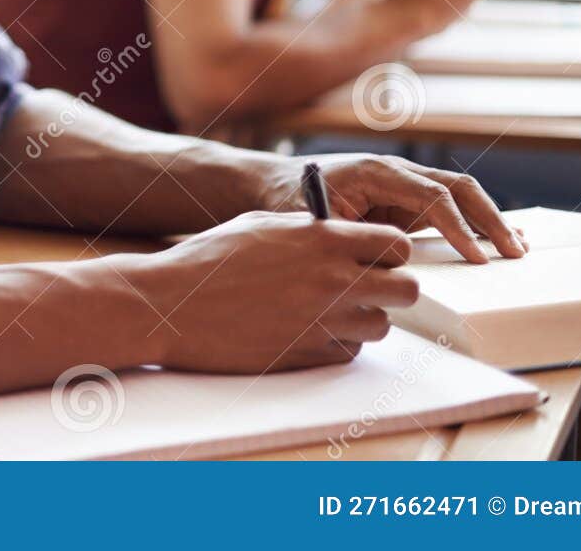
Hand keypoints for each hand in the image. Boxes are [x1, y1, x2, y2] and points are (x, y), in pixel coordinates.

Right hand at [131, 212, 418, 372]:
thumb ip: (310, 229)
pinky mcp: (310, 356)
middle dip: (392, 287)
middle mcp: (334, 281)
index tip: (377, 255)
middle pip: (407, 290)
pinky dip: (337, 343)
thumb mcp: (262, 224)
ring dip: (364, 317)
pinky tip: (306, 329)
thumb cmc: (209, 259)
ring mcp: (325, 322)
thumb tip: (338, 233)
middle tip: (367, 286)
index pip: (398, 245)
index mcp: (323, 239)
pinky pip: (349, 352)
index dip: (392, 251)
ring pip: (382, 326)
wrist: (172, 305)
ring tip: (329, 309)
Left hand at [261, 153, 526, 263]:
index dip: (456, 227)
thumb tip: (386, 267)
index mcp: (375, 172)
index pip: (431, 196)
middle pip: (455, 188)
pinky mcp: (404, 201)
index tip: (475, 257)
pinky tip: (496, 240)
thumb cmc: (287, 201)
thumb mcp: (311, 221)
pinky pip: (446, 209)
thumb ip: (347, 239)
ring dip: (489, 219)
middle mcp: (395, 172)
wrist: (272, 184)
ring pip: (458, 195)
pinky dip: (474, 223)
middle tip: (513, 252)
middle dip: (488, 219)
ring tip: (517, 247)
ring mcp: (403, 185)